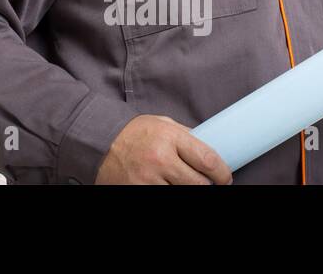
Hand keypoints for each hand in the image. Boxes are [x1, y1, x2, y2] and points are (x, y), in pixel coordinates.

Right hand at [94, 114, 232, 183]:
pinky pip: (164, 198)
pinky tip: (167, 185)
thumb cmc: (133, 132)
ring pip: (184, 194)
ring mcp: (148, 179)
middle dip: (207, 186)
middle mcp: (160, 158)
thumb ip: (185, 136)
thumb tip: (210, 150)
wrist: (98, 142)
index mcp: (169, 137)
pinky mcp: (138, 191)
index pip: (208, 160)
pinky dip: (169, 192)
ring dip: (187, 190)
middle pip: (200, 184)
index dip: (222, 173)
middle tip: (207, 183)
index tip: (224, 177)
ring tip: (182, 182)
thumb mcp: (161, 124)